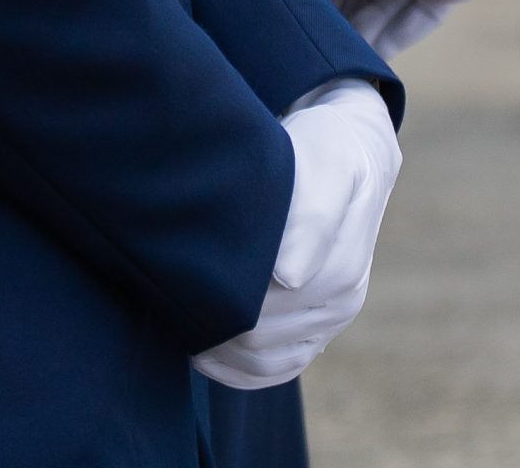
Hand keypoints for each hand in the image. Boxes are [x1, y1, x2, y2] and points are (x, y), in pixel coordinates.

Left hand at [194, 79, 400, 389]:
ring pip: (264, 361)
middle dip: (211, 323)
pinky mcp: (317, 329)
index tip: (179, 280)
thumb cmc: (327, 150)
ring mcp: (329, 319)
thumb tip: (289, 276)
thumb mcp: (327, 163)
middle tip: (165, 297)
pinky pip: (275, 369)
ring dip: (218, 350)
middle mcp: (340, 300)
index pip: (267, 310)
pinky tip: (201, 351)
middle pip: (260, 340)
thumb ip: (314, 214)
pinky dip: (236, 369)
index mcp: (340, 267)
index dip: (220, 301)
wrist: (353, 151)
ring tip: (176, 319)